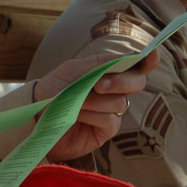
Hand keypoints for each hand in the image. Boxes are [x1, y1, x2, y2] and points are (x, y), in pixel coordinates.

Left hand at [36, 50, 159, 162]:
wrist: (34, 116)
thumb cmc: (52, 89)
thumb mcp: (73, 69)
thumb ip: (99, 63)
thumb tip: (126, 58)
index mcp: (108, 72)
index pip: (135, 65)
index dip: (148, 60)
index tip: (152, 55)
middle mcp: (114, 91)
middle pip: (136, 82)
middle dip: (120, 82)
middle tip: (98, 85)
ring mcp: (111, 111)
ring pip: (120, 102)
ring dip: (96, 101)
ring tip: (75, 103)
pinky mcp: (105, 130)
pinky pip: (111, 120)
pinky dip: (94, 115)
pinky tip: (79, 115)